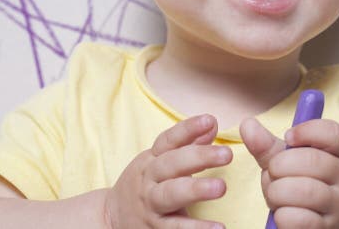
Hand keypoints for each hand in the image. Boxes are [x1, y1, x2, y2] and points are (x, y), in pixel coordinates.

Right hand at [104, 114, 231, 228]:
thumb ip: (188, 143)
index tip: (210, 120)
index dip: (189, 129)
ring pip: (171, 195)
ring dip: (196, 190)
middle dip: (199, 157)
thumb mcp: (160, 160)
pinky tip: (217, 228)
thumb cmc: (146, 183)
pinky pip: (175, 228)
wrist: (111, 217)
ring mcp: (151, 204)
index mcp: (152, 159)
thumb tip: (212, 123)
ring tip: (221, 187)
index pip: (169, 140)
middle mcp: (149, 179)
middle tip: (227, 154)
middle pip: (172, 164)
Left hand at [240, 117, 338, 228]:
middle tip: (273, 173)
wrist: (321, 224)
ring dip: (277, 192)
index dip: (308, 131)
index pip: (333, 133)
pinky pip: (298, 219)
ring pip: (305, 191)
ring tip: (274, 195)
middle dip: (280, 166)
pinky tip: (281, 213)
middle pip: (312, 161)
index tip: (288, 136)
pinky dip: (281, 215)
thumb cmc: (300, 184)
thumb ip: (267, 145)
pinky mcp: (327, 228)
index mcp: (337, 152)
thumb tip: (247, 124)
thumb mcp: (287, 162)